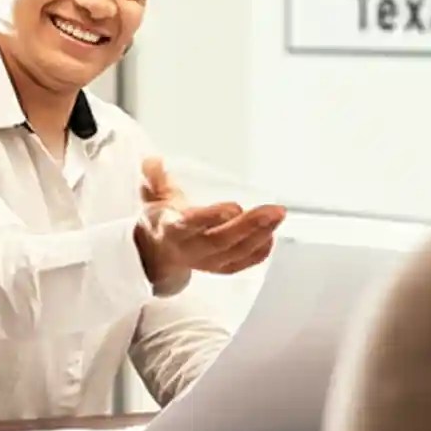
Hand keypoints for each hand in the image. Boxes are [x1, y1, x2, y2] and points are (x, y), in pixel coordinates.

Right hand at [134, 158, 286, 285]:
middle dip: (250, 226)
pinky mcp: (219, 268)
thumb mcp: (157, 197)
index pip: (191, 225)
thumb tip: (153, 161)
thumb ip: (157, 179)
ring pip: (235, 253)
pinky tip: (271, 235)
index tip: (234, 207)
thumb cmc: (164, 220)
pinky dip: (258, 252)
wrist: (158, 254)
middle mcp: (189, 249)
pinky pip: (241, 264)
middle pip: (221, 241)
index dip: (212, 218)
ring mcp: (206, 262)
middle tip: (274, 210)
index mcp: (173, 229)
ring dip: (260, 235)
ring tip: (278, 216)